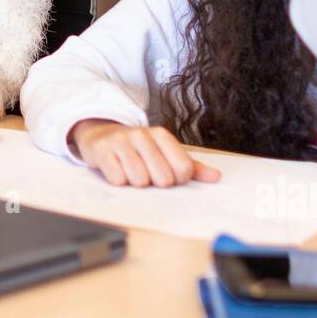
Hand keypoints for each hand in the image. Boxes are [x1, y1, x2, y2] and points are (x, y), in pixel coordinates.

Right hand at [69, 119, 221, 187]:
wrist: (101, 134)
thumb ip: (190, 166)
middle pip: (163, 178)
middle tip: (146, 173)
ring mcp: (121, 142)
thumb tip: (216, 177)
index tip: (167, 175)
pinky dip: (118, 180)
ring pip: (140, 181)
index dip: (177, 180)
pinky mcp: (102, 151)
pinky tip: (116, 169)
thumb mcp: (164, 152)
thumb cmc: (138, 149)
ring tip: (130, 171)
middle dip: (155, 183)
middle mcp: (142, 135)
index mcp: (161, 135)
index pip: (183, 169)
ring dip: (135, 183)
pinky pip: (118, 179)